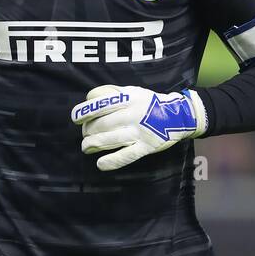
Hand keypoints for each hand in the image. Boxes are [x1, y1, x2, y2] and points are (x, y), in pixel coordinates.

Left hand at [72, 84, 207, 170]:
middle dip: (88, 131)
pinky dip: (111, 161)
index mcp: (128, 98)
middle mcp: (132, 114)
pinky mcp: (145, 147)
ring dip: (92, 145)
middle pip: (101, 124)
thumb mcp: (133, 91)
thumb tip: (89, 99)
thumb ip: (112, 93)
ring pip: (109, 140)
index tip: (76, 118)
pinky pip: (125, 156)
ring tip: (86, 147)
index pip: (99, 104)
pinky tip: (100, 164)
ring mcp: (139, 132)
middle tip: (86, 135)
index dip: (84, 112)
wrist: (178, 116)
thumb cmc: (149, 103)